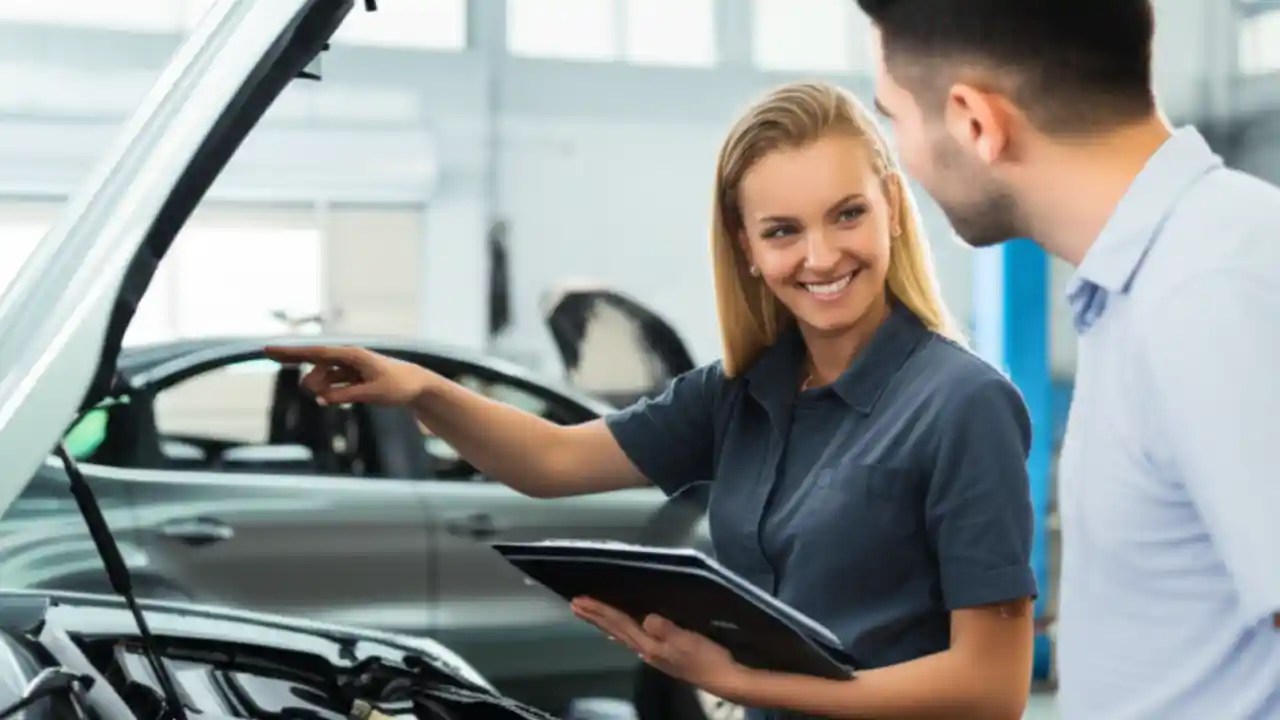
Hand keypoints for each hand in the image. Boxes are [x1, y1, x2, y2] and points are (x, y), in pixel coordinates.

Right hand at [263, 345, 435, 405]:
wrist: (418, 386)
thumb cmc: (398, 386)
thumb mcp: (372, 394)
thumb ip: (346, 396)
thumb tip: (321, 399)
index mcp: (352, 355)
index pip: (316, 353)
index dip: (292, 353)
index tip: (269, 349)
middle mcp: (348, 357)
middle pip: (313, 359)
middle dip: (296, 361)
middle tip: (269, 356)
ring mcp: (350, 367)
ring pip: (323, 376)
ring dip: (320, 388)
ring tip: (329, 398)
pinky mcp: (353, 376)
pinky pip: (332, 382)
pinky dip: (328, 391)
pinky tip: (326, 397)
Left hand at [570, 597, 746, 697]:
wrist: (723, 679)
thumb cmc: (707, 657)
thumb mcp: (688, 640)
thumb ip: (667, 629)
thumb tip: (647, 618)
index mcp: (649, 644)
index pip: (619, 622)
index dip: (600, 610)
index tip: (581, 600)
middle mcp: (646, 650)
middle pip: (615, 629)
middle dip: (595, 616)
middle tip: (574, 604)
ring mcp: (653, 654)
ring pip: (621, 635)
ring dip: (603, 623)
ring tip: (588, 615)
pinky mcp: (662, 655)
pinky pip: (632, 640)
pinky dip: (620, 634)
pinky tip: (618, 635)